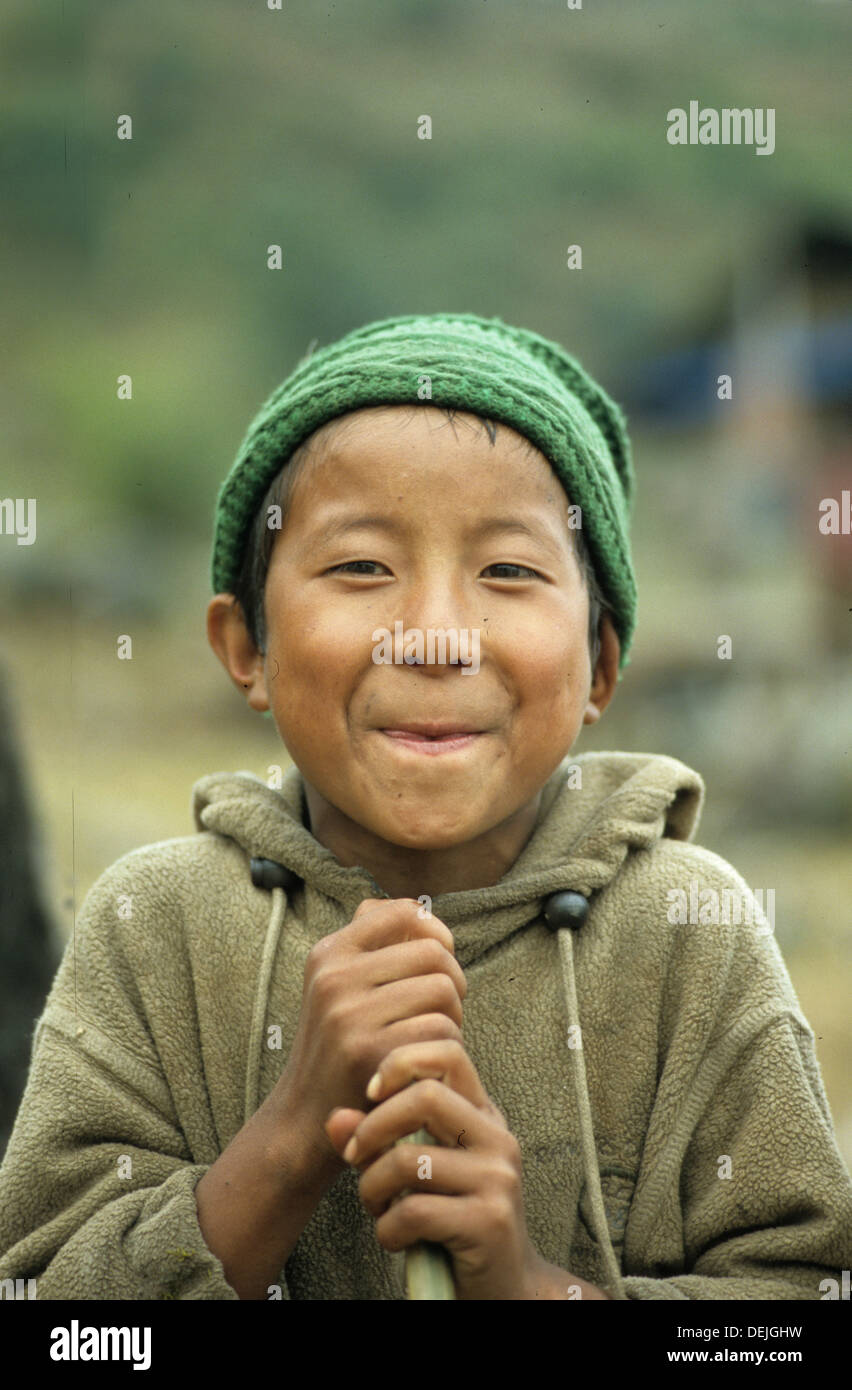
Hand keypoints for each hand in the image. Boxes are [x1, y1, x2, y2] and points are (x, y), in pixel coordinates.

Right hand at [273, 899, 465, 1176]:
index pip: (405, 912)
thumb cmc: (337, 1048)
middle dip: (452, 981)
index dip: (436, 932)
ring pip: (443, 989)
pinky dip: (448, 1048)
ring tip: (433, 1038)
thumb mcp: (337, 987)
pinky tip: (429, 1062)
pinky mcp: (369, 1052)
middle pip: (434, 953)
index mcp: (329, 952)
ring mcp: (349, 1014)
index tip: (437, 964)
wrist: (302, 1121)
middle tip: (442, 1012)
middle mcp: (334, 976)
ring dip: (453, 1016)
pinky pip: (441, 1029)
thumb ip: (371, 943)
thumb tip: (420, 911)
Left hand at [324, 1038, 552, 1299]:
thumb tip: (334, 1118)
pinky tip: (395, 1239)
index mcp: (482, 1115)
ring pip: (409, 1160)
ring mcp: (498, 1180)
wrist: (502, 1286)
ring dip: (373, 1187)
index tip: (371, 1094)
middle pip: (424, 1097)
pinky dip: (387, 1231)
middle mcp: (496, 1139)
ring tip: (376, 1206)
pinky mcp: (489, 1222)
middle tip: (355, 1157)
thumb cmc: (451, 1220)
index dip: (400, 1063)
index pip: (448, 1052)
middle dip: (373, 1128)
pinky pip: (413, 1213)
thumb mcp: (413, 1172)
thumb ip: (376, 1139)